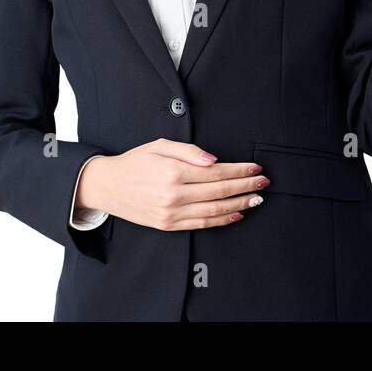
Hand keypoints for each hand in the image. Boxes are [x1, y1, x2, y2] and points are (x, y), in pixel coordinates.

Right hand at [79, 138, 269, 230]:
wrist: (107, 185)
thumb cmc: (135, 162)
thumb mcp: (160, 145)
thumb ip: (190, 151)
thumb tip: (215, 160)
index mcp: (174, 171)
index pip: (217, 173)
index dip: (240, 171)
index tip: (256, 168)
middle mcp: (174, 194)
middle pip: (220, 192)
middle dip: (246, 186)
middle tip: (264, 183)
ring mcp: (171, 213)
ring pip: (214, 211)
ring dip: (239, 205)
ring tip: (256, 199)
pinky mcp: (168, 225)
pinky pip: (201, 224)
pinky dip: (221, 221)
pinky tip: (236, 215)